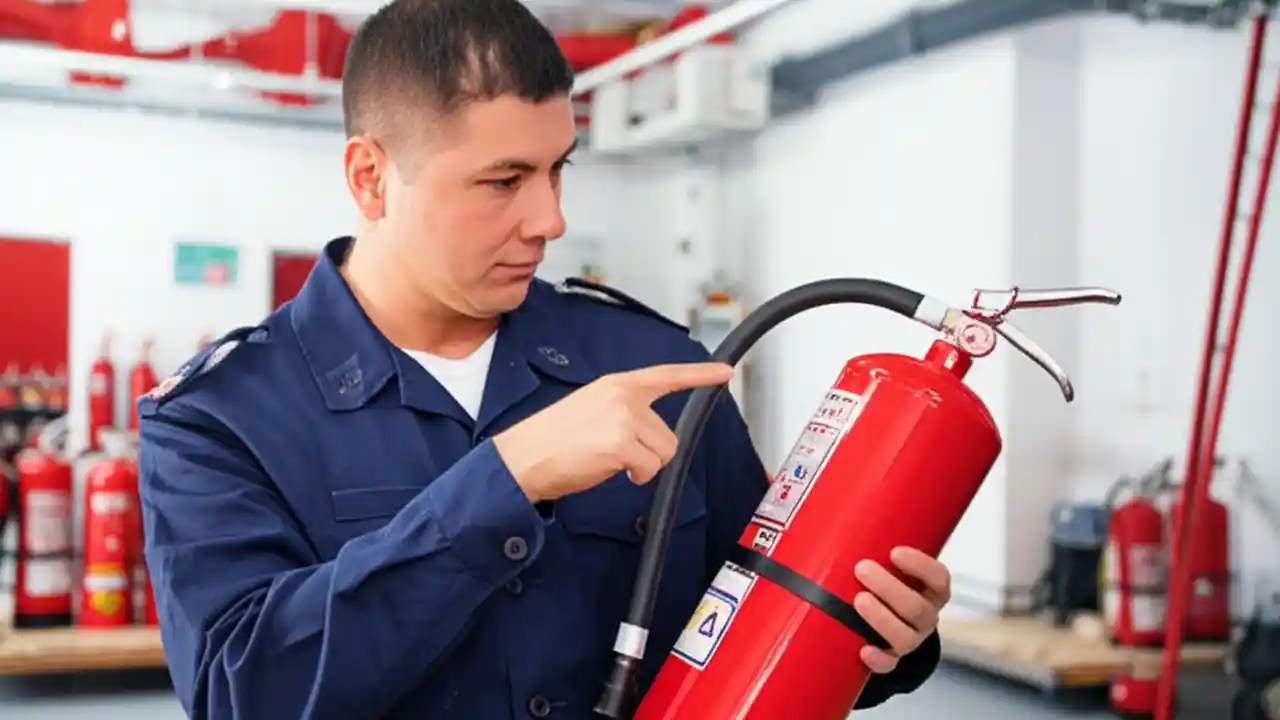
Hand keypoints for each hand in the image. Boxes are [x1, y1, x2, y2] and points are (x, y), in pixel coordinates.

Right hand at [493, 362, 733, 502]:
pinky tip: (608, 468)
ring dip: (642, 465)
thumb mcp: (590, 409)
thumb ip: (622, 411)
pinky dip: (634, 476)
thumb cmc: (550, 440)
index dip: (699, 375)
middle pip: (668, 434)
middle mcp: (623, 396)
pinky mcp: (621, 444)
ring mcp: (623, 418)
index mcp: (615, 385)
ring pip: (662, 453)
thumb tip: (648, 432)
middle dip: (649, 452)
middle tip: (614, 453)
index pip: (665, 376)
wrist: (521, 457)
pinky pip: (649, 469)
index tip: (724, 372)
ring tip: (607, 459)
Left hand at [853, 547, 950, 673]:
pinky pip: (889, 665)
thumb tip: (833, 496)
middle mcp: (924, 615)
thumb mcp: (886, 558)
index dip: (921, 566)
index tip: (895, 551)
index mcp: (930, 590)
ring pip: (904, 636)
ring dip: (882, 618)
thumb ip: (873, 536)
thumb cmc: (884, 581)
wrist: (886, 624)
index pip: (939, 579)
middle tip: (862, 568)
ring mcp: (909, 639)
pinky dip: (877, 659)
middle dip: (891, 588)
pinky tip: (862, 649)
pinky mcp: (891, 658)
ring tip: (858, 601)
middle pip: (918, 608)